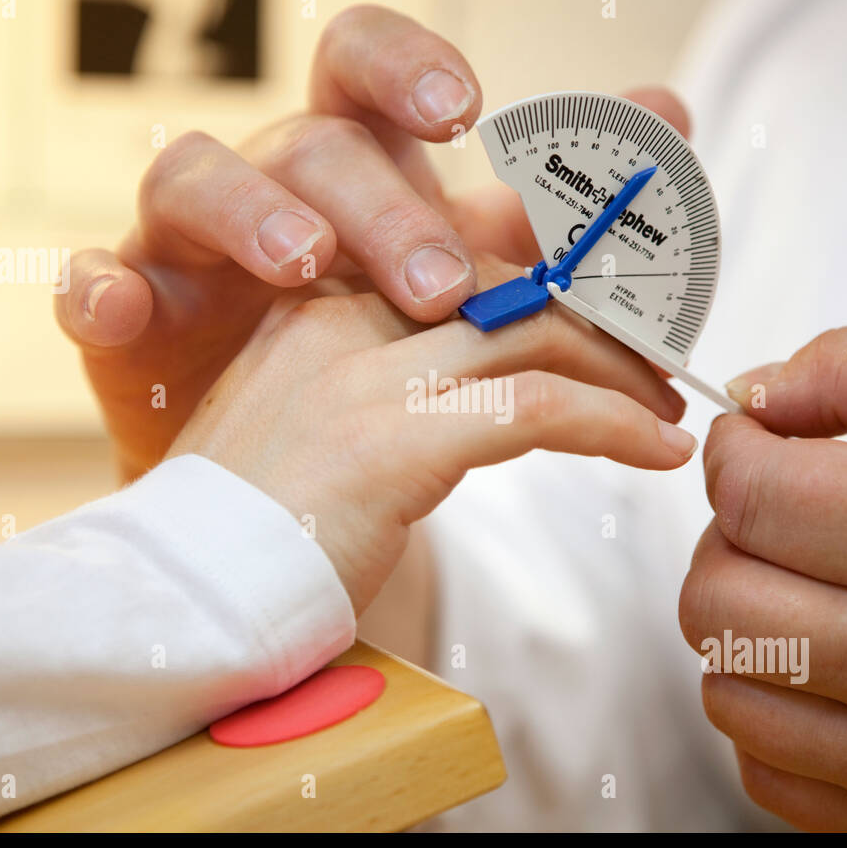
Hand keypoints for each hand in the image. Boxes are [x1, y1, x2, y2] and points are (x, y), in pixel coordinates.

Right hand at [55, 4, 689, 479]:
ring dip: (252, 215)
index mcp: (352, 180)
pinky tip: (123, 316)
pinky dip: (102, 293)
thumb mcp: (455, 305)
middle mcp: (271, 200)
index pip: (365, 73)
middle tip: (440, 287)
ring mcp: (191, 259)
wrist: (272, 511)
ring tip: (301, 271)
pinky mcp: (132, 337)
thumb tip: (669, 114)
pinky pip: (93, 288)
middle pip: (309, 145)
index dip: (405, 71)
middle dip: (377, 205)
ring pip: (195, 178)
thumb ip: (547, 225)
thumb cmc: (369, 395)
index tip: (468, 110)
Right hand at [168, 256, 694, 612]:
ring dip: (621, 371)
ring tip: (668, 414)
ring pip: (533, 328)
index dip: (561, 276)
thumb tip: (505, 385)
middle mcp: (336, 308)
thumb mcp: (329, 425)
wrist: (178, 599)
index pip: (468, 248)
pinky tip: (655, 451)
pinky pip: (536, 406)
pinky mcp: (382, 438)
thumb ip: (400, 377)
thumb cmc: (259, 525)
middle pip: (511, 277)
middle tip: (661, 368)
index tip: (622, 317)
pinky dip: (614, 425)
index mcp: (320, 294)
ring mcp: (356, 369)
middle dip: (606, 319)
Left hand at [680, 327, 846, 830]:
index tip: (751, 447)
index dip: (732, 454)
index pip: (748, 496)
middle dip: (725, 540)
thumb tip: (752, 395)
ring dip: (740, 628)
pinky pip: (766, 774)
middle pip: (715, 598)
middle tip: (775, 519)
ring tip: (802, 592)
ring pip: (726, 688)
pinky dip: (767, 716)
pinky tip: (819, 670)